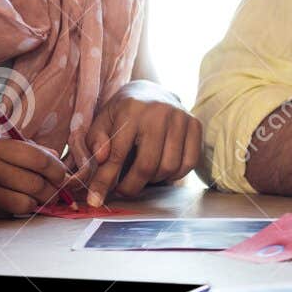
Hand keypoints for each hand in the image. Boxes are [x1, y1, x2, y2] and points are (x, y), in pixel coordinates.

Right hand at [0, 138, 72, 216]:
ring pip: (25, 203)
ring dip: (38, 203)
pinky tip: (14, 202)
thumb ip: (32, 150)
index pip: (40, 160)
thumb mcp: (5, 144)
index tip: (62, 176)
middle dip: (53, 191)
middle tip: (55, 193)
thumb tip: (56, 159)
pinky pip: (9, 213)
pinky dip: (17, 210)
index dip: (57, 170)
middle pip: (36, 185)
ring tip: (38, 199)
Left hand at [82, 81, 201, 203]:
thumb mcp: (102, 120)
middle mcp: (160, 113)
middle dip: (131, 187)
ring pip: (169, 167)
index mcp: (131, 110)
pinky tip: (161, 171)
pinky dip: (174, 175)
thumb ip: (95, 140)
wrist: (152, 91)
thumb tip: (101, 159)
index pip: (117, 154)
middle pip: (147, 165)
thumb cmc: (122, 111)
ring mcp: (181, 118)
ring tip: (141, 177)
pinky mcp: (196, 125)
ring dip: (153, 181)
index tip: (95, 200)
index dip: (104, 181)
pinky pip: (189, 162)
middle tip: (122, 191)